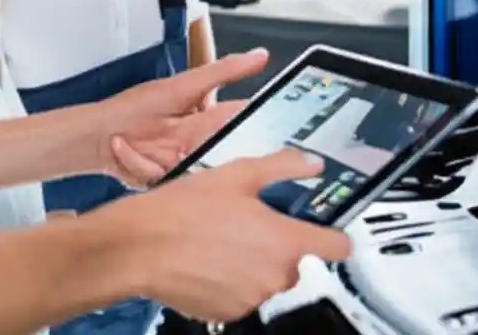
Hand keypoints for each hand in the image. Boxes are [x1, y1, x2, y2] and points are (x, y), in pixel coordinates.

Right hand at [93, 149, 351, 322]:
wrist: (139, 248)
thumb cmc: (185, 210)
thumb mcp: (237, 174)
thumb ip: (282, 167)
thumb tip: (311, 164)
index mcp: (286, 241)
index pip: (338, 247)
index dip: (334, 236)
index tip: (328, 232)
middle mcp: (276, 275)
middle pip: (296, 262)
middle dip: (278, 246)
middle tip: (248, 224)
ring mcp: (253, 298)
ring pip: (266, 279)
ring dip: (253, 264)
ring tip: (221, 240)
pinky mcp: (228, 313)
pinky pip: (241, 296)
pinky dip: (230, 282)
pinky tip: (208, 261)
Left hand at [97, 50, 267, 187]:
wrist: (96, 134)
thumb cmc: (134, 108)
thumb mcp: (182, 86)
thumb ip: (223, 71)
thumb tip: (260, 55)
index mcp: (208, 120)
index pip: (241, 121)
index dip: (252, 125)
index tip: (247, 125)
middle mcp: (200, 145)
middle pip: (221, 154)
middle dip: (203, 149)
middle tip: (183, 140)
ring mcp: (183, 166)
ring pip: (194, 173)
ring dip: (164, 158)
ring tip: (141, 140)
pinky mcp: (166, 183)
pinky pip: (165, 182)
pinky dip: (140, 164)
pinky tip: (125, 149)